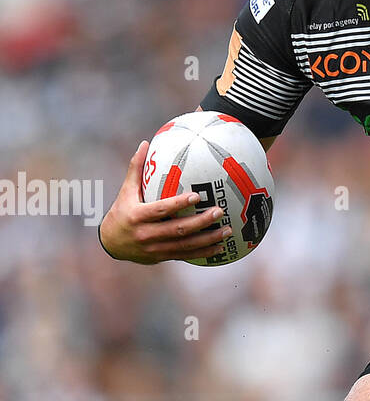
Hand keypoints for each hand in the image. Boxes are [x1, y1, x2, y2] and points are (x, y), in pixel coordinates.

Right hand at [98, 140, 232, 263]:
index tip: (197, 196)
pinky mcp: (162, 257)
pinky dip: (204, 252)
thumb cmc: (121, 211)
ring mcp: (155, 248)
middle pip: (177, 229)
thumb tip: (145, 143)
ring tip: (227, 230)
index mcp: (137, 216)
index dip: (178, 204)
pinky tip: (220, 247)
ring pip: (185, 245)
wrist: (112, 244)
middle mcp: (147, 234)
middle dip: (201, 222)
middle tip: (219, 211)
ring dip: (208, 239)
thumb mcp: (126, 191)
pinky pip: (186, 255)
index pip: (161, 210)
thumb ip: (136, 169)